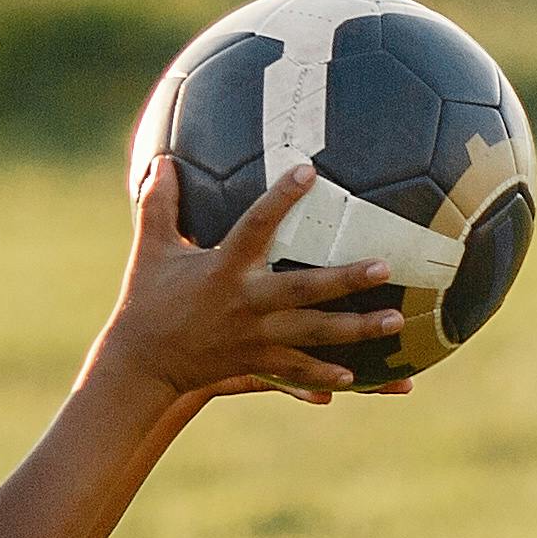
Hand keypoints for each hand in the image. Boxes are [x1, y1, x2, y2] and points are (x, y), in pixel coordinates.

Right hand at [104, 157, 407, 407]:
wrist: (139, 364)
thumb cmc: (146, 300)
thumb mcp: (151, 249)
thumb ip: (160, 205)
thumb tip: (159, 161)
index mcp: (223, 268)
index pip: (257, 226)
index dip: (282, 198)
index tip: (308, 172)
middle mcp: (245, 303)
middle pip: (304, 289)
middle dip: (346, 278)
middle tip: (385, 266)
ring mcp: (254, 337)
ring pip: (314, 334)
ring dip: (357, 329)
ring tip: (397, 321)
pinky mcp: (256, 362)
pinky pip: (297, 371)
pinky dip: (326, 375)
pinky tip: (358, 375)